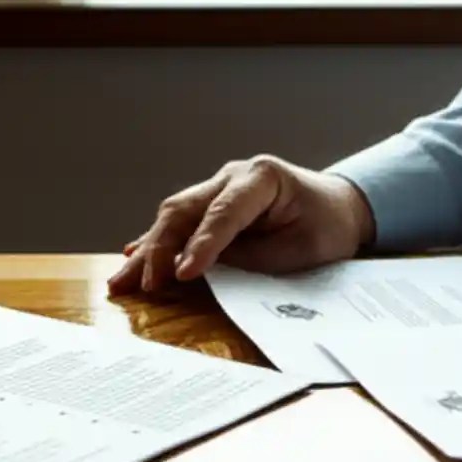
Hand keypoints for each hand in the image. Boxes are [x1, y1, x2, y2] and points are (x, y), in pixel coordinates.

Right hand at [108, 155, 374, 294]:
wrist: (339, 207)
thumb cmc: (327, 227)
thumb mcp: (300, 250)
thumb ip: (252, 260)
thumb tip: (201, 275)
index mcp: (262, 178)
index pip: (223, 214)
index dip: (201, 246)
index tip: (182, 276)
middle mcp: (232, 176)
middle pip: (184, 209)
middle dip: (160, 249)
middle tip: (144, 285)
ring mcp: (217, 187)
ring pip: (173, 216)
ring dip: (148, 250)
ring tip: (122, 281)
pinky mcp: (210, 205)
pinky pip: (179, 224)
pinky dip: (157, 244)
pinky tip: (132, 259)